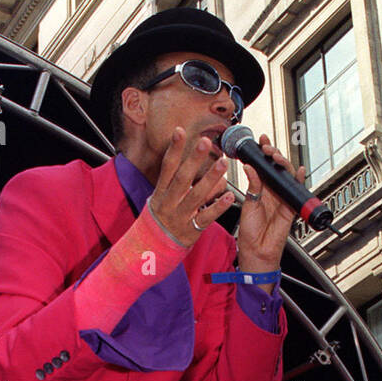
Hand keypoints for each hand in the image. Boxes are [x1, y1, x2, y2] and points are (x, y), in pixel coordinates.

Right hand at [148, 126, 233, 245]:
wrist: (151, 249)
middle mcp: (169, 203)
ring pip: (196, 196)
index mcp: (161, 193)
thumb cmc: (161, 220)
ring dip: (210, 179)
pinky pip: (206, 217)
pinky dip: (218, 207)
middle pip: (182, 178)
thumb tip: (198, 163)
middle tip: (205, 142)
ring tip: (223, 164)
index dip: (173, 149)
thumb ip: (179, 183)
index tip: (180, 131)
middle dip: (193, 159)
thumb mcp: (162, 198)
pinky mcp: (191, 231)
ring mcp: (180, 217)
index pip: (167, 167)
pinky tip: (229, 196)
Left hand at [237, 135, 305, 270]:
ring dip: (283, 163)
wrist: (257, 250)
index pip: (263, 166)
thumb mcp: (249, 204)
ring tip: (276, 156)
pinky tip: (299, 171)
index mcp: (260, 188)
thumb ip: (253, 185)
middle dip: (273, 154)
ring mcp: (282, 197)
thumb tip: (250, 167)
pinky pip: (297, 191)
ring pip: (287, 175)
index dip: (263, 152)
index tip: (260, 140)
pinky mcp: (290, 206)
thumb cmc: (250, 231)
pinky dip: (299, 180)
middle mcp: (272, 191)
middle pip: (277, 167)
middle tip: (267, 148)